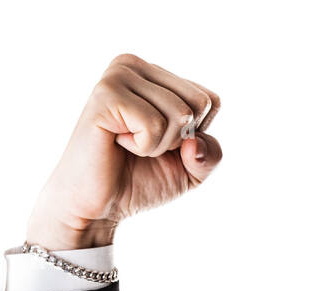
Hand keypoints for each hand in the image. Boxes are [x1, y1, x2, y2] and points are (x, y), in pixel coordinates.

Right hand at [25, 53, 222, 249]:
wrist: (98, 205)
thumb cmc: (140, 182)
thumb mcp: (190, 171)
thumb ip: (210, 154)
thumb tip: (195, 142)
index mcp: (156, 75)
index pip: (210, 101)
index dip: (196, 137)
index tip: (161, 144)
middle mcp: (136, 66)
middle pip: (199, 104)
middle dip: (179, 140)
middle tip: (143, 145)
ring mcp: (119, 75)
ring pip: (180, 114)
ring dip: (159, 145)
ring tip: (129, 144)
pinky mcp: (106, 93)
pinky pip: (154, 125)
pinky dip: (143, 147)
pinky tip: (118, 142)